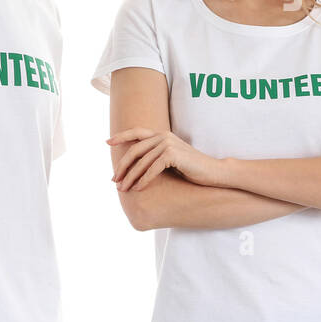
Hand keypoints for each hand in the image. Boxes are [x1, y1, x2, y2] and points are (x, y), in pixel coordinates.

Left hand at [107, 128, 222, 192]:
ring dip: (130, 177)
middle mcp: (164, 136)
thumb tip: (135, 165)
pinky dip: (143, 180)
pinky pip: (152, 169)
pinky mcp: (173, 155)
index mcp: (162, 134)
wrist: (213, 172)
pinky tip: (137, 189)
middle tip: (114, 179)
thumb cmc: (192, 169)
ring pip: (141, 162)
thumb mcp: (171, 159)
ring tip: (123, 189)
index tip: (107, 142)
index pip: (137, 132)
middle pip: (135, 150)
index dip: (121, 136)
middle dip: (122, 166)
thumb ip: (155, 156)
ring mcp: (168, 144)